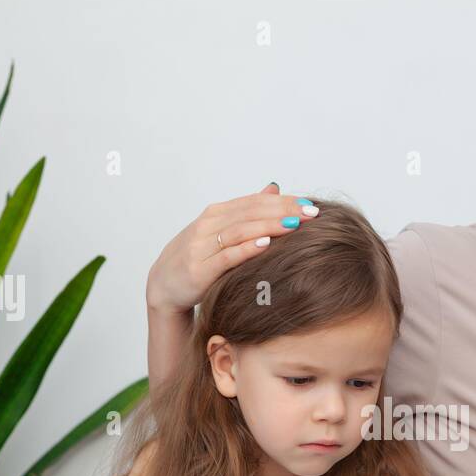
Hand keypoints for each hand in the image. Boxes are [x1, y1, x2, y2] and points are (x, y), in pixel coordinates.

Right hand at [144, 182, 319, 314]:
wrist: (164, 286)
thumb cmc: (198, 259)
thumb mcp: (221, 232)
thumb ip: (247, 212)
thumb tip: (274, 189)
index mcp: (216, 213)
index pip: (255, 201)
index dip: (284, 201)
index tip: (310, 205)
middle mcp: (208, 224)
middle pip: (251, 212)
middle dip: (283, 211)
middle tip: (311, 214)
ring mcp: (201, 245)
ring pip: (240, 230)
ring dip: (269, 226)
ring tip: (295, 225)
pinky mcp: (198, 268)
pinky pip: (226, 256)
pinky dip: (246, 249)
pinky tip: (266, 244)